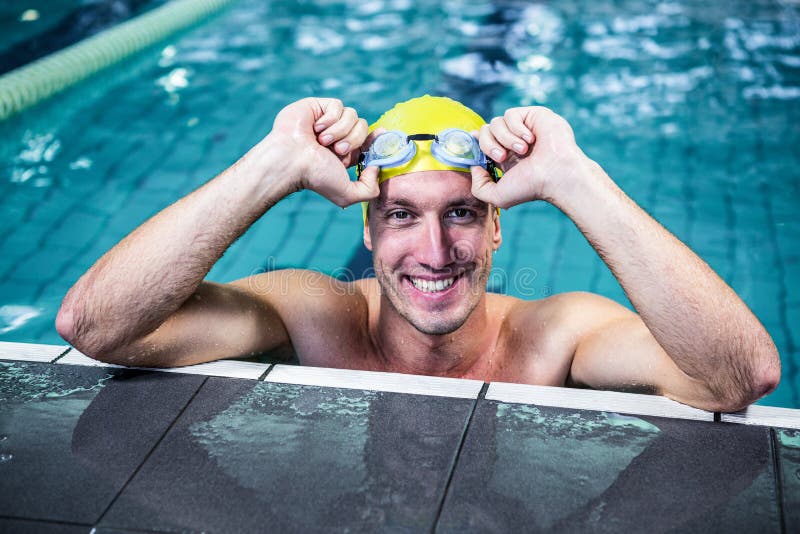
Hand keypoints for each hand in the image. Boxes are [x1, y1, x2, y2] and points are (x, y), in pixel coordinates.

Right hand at [264, 98, 378, 206]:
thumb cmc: (315, 177)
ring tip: (322, 141)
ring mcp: (328, 120)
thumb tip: (376, 167)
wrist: (292, 160)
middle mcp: (338, 136)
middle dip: (353, 139)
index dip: (377, 137)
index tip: (381, 135)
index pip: (369, 139)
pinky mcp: (319, 106)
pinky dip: (330, 119)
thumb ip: (369, 189)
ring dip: (340, 130)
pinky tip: (316, 128)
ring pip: (352, 115)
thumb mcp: (347, 194)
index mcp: (346, 153)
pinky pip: (338, 106)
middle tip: (337, 150)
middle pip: (363, 126)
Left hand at [470, 106, 587, 208]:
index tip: (472, 143)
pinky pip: (510, 114)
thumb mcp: (497, 196)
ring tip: (523, 150)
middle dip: (489, 145)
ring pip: (495, 123)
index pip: (482, 141)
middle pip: (484, 131)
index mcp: (504, 157)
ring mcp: (522, 128)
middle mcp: (512, 142)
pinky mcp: (532, 115)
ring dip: (505, 138)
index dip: (475, 141)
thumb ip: (479, 187)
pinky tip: (530, 139)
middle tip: (503, 157)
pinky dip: (516, 128)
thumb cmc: (531, 187)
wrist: (555, 174)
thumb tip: (474, 167)